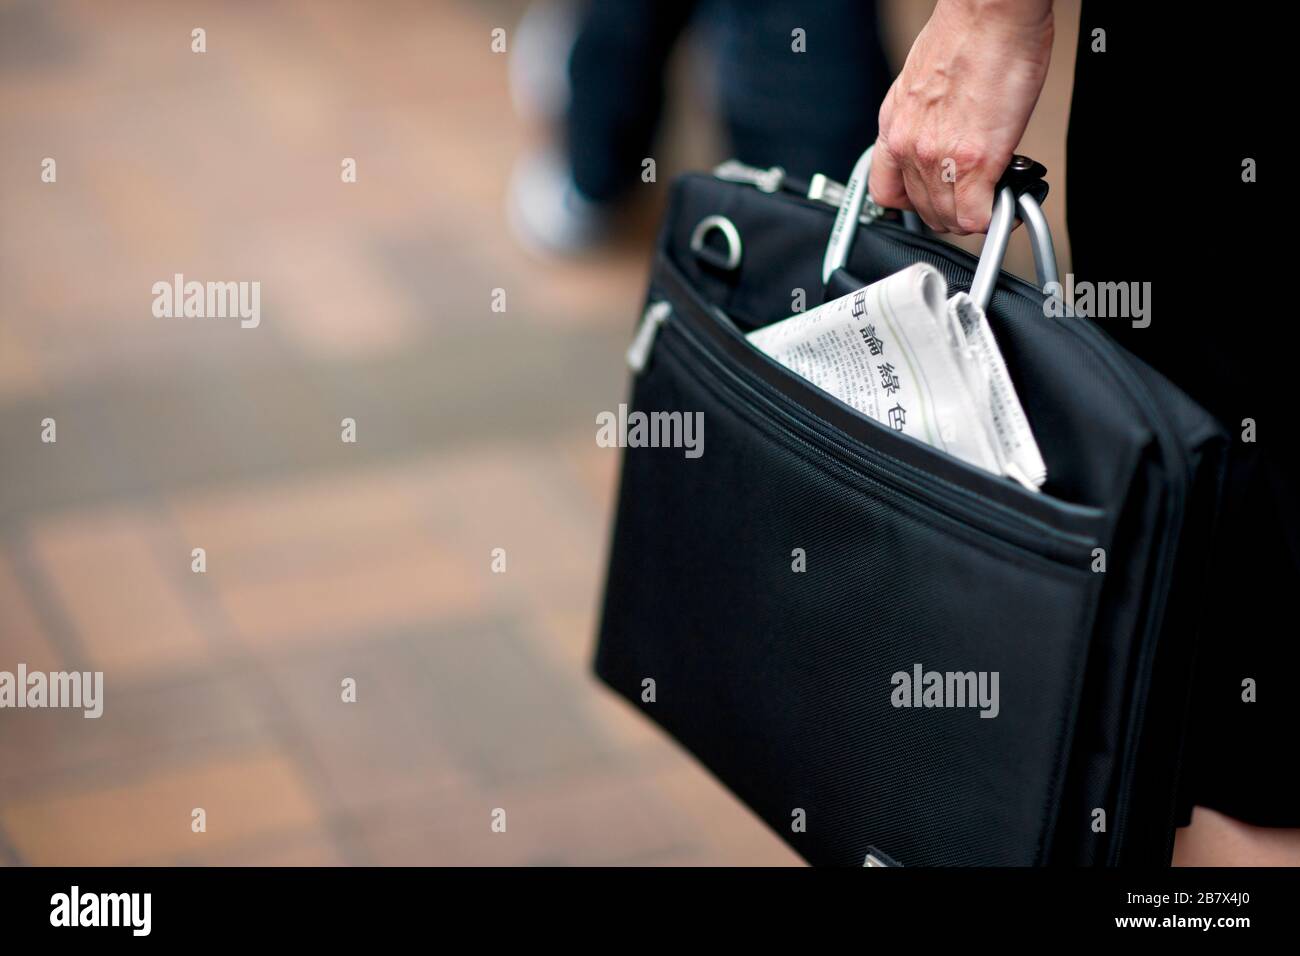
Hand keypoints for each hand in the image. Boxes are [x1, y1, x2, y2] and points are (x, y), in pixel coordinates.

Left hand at [868, 0, 1053, 234]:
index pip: (886, 192)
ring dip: (978, 215)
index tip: (935, 201)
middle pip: (924, 211)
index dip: (914, 204)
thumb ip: (926, 120)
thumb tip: (947, 139)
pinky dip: (996, 218)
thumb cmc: (969, 34)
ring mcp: (937, 158)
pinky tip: (1008, 203)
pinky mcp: (973, 162)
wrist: (989, 11)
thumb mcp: (922, 84)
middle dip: (954, 210)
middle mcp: (908, 145)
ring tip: (997, 195)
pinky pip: (979, 218)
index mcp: (893, 126)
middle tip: (978, 196)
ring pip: (951, 220)